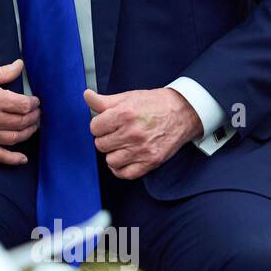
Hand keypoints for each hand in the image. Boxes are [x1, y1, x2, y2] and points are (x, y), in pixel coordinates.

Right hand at [0, 60, 38, 165]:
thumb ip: (1, 72)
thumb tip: (20, 66)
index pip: (25, 105)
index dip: (34, 103)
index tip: (34, 100)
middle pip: (23, 122)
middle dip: (34, 117)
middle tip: (36, 113)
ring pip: (15, 138)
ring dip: (28, 133)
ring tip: (32, 126)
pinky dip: (12, 159)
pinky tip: (23, 158)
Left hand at [85, 88, 201, 179]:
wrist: (183, 112)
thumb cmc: (155, 104)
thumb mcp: (128, 97)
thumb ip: (104, 101)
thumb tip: (86, 96)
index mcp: (125, 114)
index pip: (94, 127)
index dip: (99, 125)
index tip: (107, 124)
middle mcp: (132, 133)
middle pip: (101, 144)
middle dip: (105, 138)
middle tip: (115, 133)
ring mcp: (142, 149)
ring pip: (110, 160)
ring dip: (113, 153)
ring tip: (121, 145)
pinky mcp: (151, 161)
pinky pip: (125, 174)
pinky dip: (121, 169)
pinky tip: (124, 158)